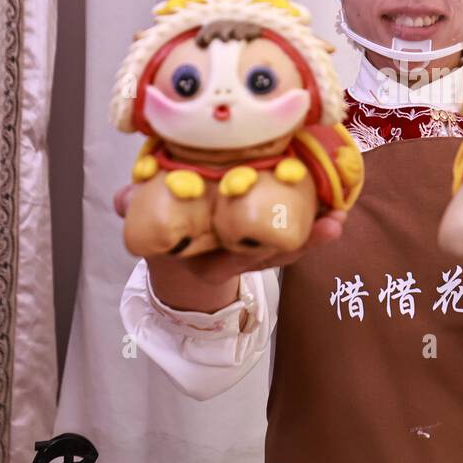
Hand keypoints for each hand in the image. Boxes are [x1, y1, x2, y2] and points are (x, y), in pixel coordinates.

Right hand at [113, 182, 346, 312]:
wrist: (181, 229)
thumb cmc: (169, 216)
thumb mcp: (146, 212)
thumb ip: (132, 204)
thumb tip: (122, 199)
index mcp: (205, 260)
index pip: (229, 262)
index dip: (250, 256)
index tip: (268, 246)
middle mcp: (235, 259)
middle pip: (271, 256)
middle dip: (301, 245)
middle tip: (329, 226)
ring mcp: (256, 247)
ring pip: (289, 246)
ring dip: (317, 234)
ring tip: (340, 217)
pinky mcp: (274, 230)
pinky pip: (296, 231)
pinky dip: (316, 222)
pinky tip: (338, 207)